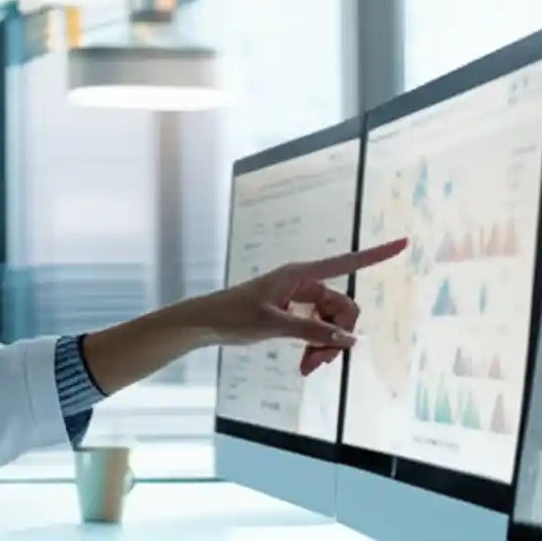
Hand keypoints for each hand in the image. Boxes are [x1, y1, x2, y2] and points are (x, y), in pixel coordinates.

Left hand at [188, 238, 407, 374]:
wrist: (207, 322)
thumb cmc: (234, 314)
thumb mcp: (272, 323)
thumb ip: (310, 330)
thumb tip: (349, 339)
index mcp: (300, 275)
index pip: (345, 262)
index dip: (375, 255)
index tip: (403, 243)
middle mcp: (305, 284)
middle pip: (343, 309)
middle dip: (337, 336)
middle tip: (317, 363)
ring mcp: (302, 300)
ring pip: (333, 324)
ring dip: (326, 347)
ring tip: (307, 367)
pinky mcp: (296, 315)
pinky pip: (320, 331)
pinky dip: (317, 348)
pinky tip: (305, 364)